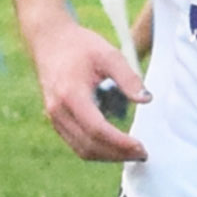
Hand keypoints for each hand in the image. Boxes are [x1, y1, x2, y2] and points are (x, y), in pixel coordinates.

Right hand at [28, 20, 150, 161]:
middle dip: (117, 154)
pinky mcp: (56, 120)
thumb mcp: (108, 54)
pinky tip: (115, 145)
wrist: (49, 41)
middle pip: (89, 145)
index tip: (141, 147)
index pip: (96, 129)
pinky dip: (97, 149)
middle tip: (142, 154)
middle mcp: (58, 111)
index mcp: (71, 95)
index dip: (120, 143)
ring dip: (108, 156)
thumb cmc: (80, 45)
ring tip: (132, 153)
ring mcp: (54, 117)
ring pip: (81, 149)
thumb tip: (146, 100)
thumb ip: (128, 77)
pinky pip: (76, 143)